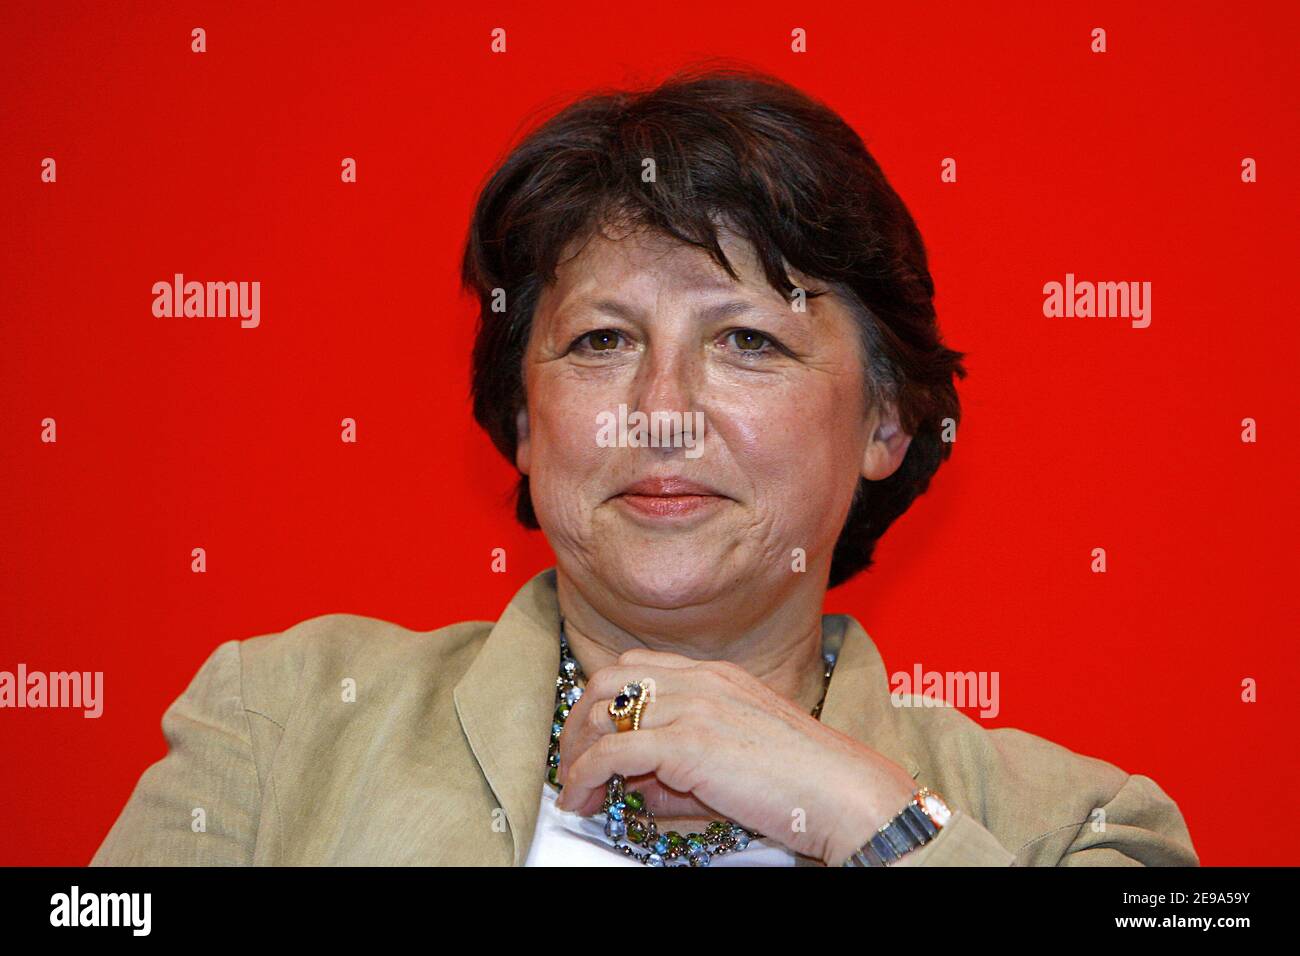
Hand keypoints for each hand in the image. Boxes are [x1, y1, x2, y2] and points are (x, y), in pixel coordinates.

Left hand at [553, 646, 917, 864]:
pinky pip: (612, 752)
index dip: (605, 699)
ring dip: (578, 754)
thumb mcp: (739, 754)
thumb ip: (684, 761)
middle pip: (608, 679)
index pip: (638, 666)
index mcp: (717, 675)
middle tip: (573, 760)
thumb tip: (633, 785)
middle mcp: (701, 680)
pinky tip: (581, 800)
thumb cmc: (806, 780)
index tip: (593, 735)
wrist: (843, 791)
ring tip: (576, 790)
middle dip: (579, 721)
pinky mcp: (687, 743)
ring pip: (603, 713)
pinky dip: (584, 777)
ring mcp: (693, 707)